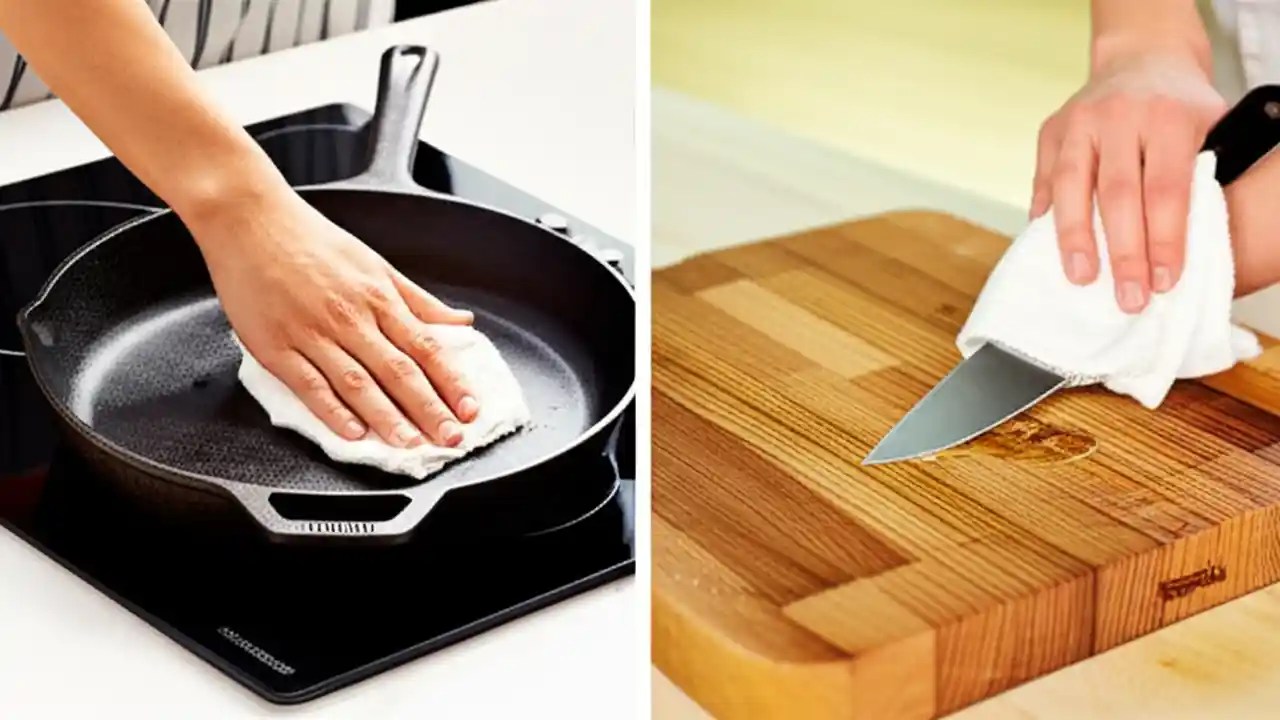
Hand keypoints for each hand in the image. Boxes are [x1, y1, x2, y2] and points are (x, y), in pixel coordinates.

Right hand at [194, 190, 477, 448]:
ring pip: (358, 384)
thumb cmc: (312, 240)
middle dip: (429, 409)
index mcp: (378, 297)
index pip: (426, 347)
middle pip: (399, 371)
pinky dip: (333, 411)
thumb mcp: (376, 264)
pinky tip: (353, 432)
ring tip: (410, 445)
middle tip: (451, 439)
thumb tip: (461, 322)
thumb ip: (420, 300)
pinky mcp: (275, 347)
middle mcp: (350, 317)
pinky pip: (309, 385)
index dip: (451, 382)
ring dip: (388, 418)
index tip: (470, 409)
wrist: (249, 219)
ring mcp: (312, 333)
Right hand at [1031, 49, 1226, 312]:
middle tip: (1127, 297)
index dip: (1164, 240)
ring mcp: (1078, 121)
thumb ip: (1194, 179)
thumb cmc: (1180, 108)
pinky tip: (1048, 248)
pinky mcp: (1050, 130)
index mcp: (1167, 117)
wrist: (1142, 59)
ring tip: (1082, 277)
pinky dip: (1047, 215)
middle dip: (1123, 252)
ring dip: (1074, 238)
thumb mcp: (1206, 130)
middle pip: (1117, 194)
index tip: (1163, 282)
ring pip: (1071, 187)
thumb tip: (1173, 250)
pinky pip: (1045, 179)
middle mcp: (1119, 116)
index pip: (1166, 189)